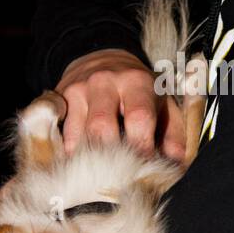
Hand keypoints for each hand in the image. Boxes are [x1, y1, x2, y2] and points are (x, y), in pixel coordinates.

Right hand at [54, 49, 185, 161]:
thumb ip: (173, 135)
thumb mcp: (164, 104)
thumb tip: (174, 166)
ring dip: (90, 160)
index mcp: (137, 82)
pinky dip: (71, 155)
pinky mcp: (59, 99)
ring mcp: (78, 89)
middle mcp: (105, 82)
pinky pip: (60, 136)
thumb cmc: (140, 90)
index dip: (142, 149)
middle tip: (121, 174)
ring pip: (77, 137)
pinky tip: (82, 160)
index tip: (145, 168)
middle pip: (101, 128)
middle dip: (112, 157)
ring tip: (102, 171)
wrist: (103, 59)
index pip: (139, 119)